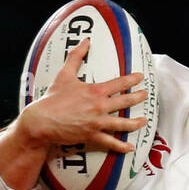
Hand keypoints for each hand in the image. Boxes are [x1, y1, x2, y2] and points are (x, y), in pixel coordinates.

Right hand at [18, 37, 147, 154]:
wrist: (42, 120)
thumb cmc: (52, 97)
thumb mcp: (64, 74)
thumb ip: (76, 56)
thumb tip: (85, 41)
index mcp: (95, 91)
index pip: (119, 83)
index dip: (132, 80)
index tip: (140, 78)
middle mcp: (99, 107)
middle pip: (125, 102)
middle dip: (137, 98)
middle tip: (145, 96)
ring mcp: (97, 123)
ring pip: (122, 124)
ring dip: (135, 123)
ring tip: (143, 121)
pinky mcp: (92, 136)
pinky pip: (110, 142)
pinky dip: (121, 147)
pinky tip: (130, 148)